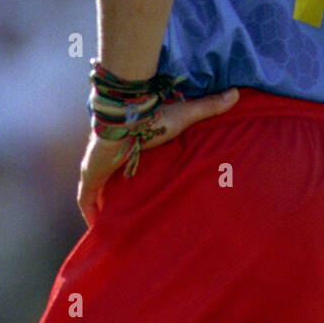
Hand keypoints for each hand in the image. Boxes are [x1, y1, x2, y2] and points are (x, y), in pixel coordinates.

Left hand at [76, 87, 239, 227]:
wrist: (125, 118)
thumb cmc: (151, 117)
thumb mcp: (185, 116)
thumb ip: (209, 107)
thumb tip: (237, 94)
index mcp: (130, 145)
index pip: (131, 164)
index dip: (134, 176)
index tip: (144, 190)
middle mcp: (111, 158)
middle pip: (112, 180)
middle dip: (118, 195)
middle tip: (131, 215)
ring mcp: (97, 168)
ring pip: (98, 192)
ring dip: (103, 206)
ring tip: (115, 227)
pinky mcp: (90, 176)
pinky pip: (86, 199)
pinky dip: (90, 212)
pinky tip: (96, 228)